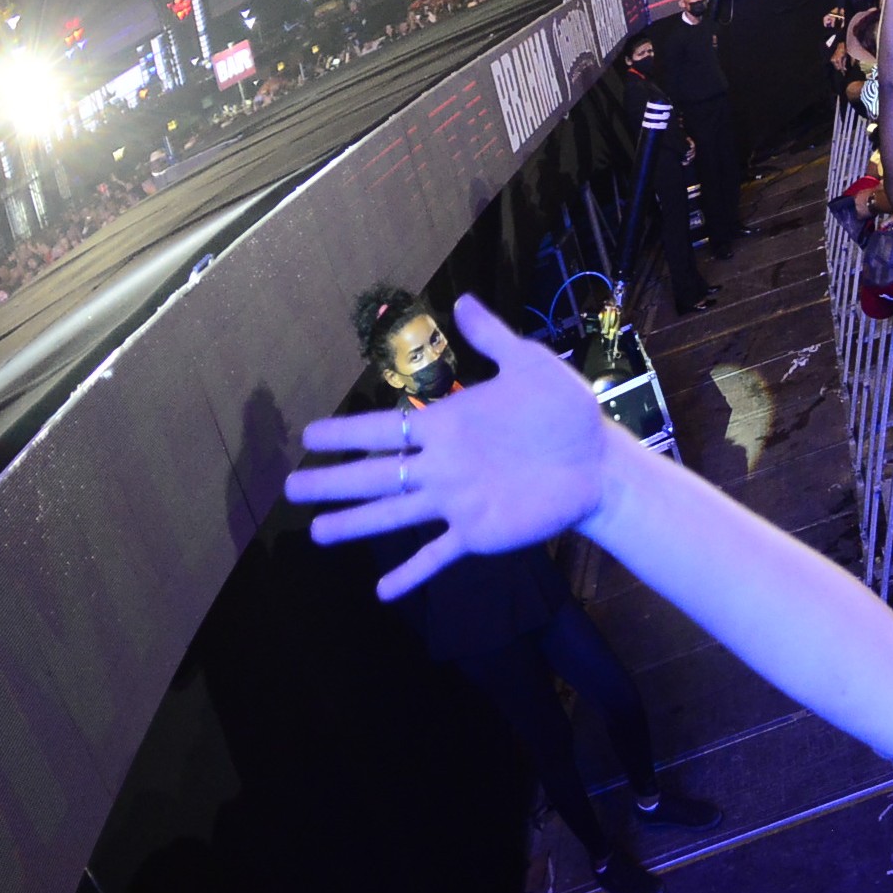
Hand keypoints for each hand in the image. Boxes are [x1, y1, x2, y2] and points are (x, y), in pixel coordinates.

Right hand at [287, 298, 612, 596]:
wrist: (601, 462)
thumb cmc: (567, 412)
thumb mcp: (529, 365)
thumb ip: (492, 337)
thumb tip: (462, 299)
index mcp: (446, 426)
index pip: (382, 430)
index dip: (344, 432)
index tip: (308, 434)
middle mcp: (442, 466)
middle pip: (375, 474)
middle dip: (332, 480)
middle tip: (291, 487)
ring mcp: (456, 502)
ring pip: (393, 514)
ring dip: (354, 523)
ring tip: (316, 533)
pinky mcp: (478, 533)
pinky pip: (438, 555)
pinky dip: (411, 572)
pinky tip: (382, 592)